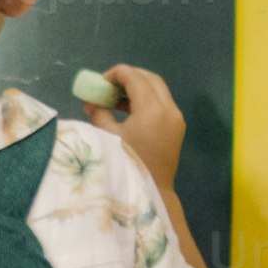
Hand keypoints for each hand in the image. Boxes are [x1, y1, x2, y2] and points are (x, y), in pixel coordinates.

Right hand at [89, 62, 186, 191]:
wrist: (154, 193)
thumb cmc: (128, 165)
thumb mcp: (108, 137)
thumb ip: (98, 114)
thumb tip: (90, 103)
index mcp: (153, 110)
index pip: (135, 78)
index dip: (116, 74)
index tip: (99, 82)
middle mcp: (169, 109)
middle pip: (150, 79)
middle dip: (128, 77)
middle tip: (108, 85)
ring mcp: (176, 119)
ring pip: (158, 90)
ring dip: (138, 88)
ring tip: (115, 97)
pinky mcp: (177, 128)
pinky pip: (162, 104)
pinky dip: (146, 100)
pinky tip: (128, 110)